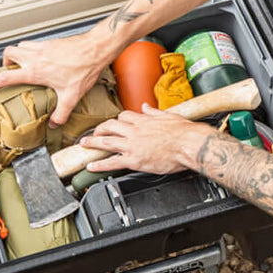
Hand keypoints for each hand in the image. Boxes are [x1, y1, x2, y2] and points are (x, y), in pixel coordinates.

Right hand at [0, 34, 106, 126]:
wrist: (95, 48)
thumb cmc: (84, 68)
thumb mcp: (72, 96)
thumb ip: (61, 112)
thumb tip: (55, 123)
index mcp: (35, 71)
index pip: (5, 77)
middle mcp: (35, 56)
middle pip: (8, 53)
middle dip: (4, 63)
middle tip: (8, 72)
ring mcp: (43, 47)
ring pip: (20, 46)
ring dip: (18, 54)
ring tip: (23, 65)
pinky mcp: (51, 42)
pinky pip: (34, 44)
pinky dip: (32, 49)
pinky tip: (42, 58)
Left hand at [82, 106, 212, 175]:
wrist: (188, 144)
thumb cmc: (183, 132)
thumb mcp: (168, 116)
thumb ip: (154, 112)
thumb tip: (146, 106)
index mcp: (144, 120)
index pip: (124, 116)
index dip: (118, 120)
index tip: (115, 123)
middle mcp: (134, 131)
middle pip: (110, 126)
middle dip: (99, 129)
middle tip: (93, 133)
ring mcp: (132, 145)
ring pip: (106, 141)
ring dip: (93, 142)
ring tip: (84, 144)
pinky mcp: (134, 159)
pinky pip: (112, 161)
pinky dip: (99, 164)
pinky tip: (91, 166)